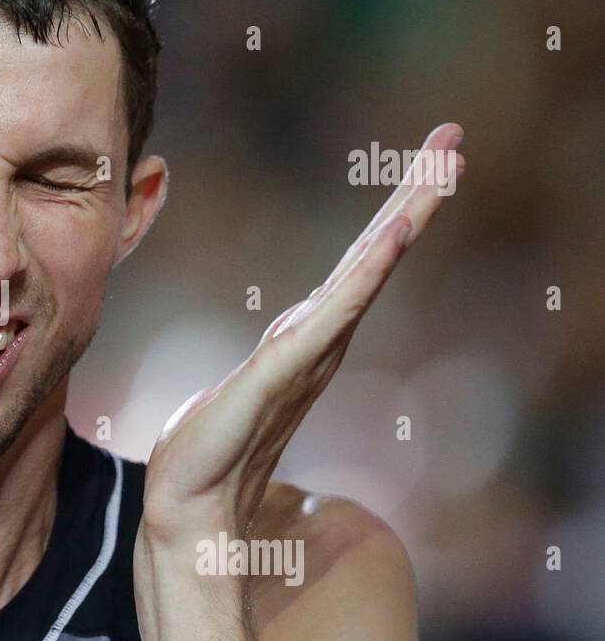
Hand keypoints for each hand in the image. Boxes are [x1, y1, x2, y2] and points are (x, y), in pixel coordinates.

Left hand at [141, 123, 465, 539]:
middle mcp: (320, 340)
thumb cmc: (211, 447)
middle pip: (376, 255)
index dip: (396, 212)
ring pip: (365, 273)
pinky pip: (334, 311)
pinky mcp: (284, 369)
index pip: (361, 264)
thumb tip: (295, 333)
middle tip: (452, 139)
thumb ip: (280, 355)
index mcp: (310, 337)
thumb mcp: (247, 380)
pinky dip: (368, 272)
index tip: (430, 162)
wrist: (187, 501)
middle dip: (415, 195)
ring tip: (439, 168)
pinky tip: (393, 234)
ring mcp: (308, 353)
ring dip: (403, 216)